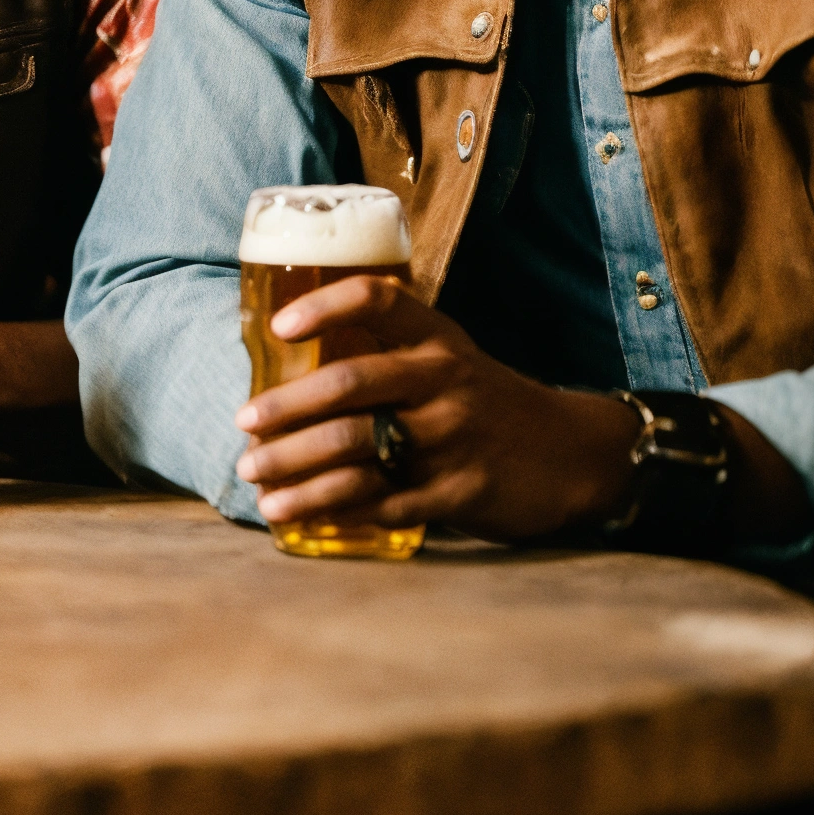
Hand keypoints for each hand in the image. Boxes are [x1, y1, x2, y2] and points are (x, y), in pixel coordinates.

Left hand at [235, 273, 642, 543]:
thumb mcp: (449, 358)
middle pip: (350, 385)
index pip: (378, 299)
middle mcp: (443, 380)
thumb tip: (293, 363)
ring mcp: (453, 438)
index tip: (280, 328)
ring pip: (358, 451)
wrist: (570, 456)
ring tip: (257, 482)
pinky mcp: (460, 492)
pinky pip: (383, 502)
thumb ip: (389, 353)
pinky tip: (297, 515)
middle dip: (285, 408)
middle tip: (243, 425)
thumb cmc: (486, 401)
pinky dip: (332, 510)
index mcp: (438, 338)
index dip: (325, 306)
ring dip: (296, 469)